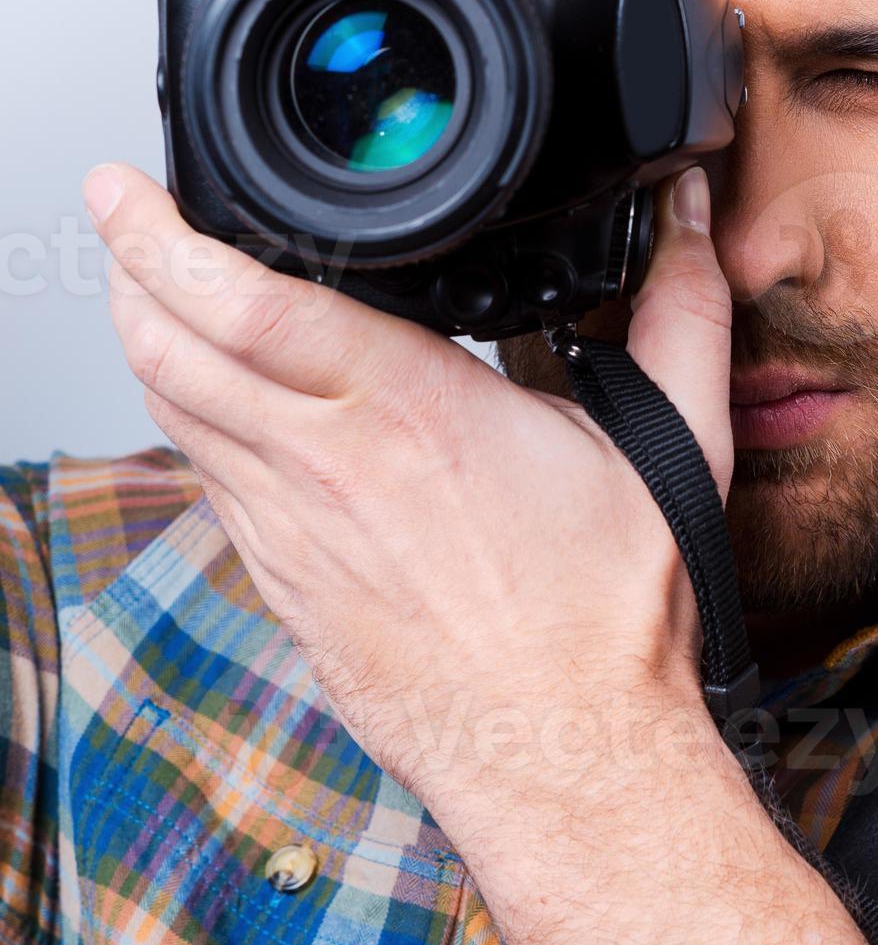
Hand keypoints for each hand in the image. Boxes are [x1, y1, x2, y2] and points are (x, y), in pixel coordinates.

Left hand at [85, 160, 730, 844]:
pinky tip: (214, 398)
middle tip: (120, 213)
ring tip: (149, 284)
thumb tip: (690, 219)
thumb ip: (678, 311)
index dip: (161, 236)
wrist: (564, 756)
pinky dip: (189, 418)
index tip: (125, 188)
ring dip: (145, 338)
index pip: (245, 303)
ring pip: (172, 413)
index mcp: (409, 409)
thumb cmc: (606, 617)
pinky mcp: (283, 583)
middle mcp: (325, 465)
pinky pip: (208, 479)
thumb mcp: (667, 444)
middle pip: (169, 349)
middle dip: (126, 267)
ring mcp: (290, 531)